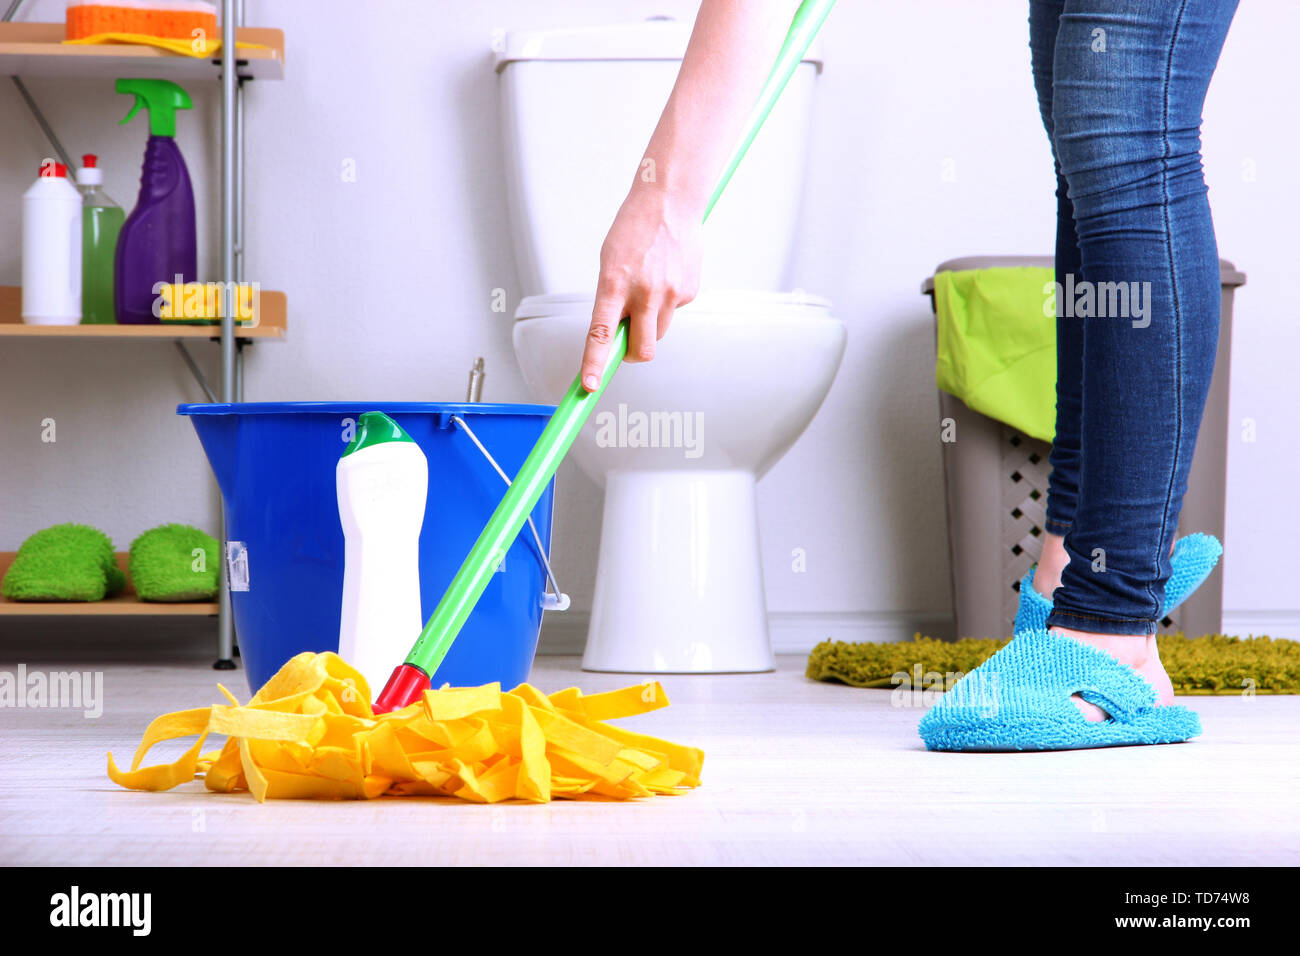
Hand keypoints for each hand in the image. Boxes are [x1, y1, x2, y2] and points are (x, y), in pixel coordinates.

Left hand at [579, 183, 702, 390]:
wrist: (670, 201)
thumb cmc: (634, 230)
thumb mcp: (611, 262)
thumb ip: (612, 300)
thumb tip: (618, 336)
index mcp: (614, 283)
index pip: (601, 333)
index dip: (594, 363)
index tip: (589, 386)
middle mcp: (644, 292)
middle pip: (642, 350)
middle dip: (634, 355)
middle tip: (628, 343)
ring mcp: (670, 293)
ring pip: (659, 332)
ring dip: (651, 323)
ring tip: (649, 287)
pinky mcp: (689, 292)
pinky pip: (674, 312)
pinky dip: (668, 302)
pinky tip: (667, 274)